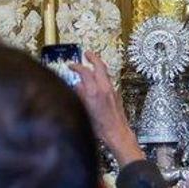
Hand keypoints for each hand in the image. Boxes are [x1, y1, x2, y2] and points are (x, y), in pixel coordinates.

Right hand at [70, 52, 143, 166]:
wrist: (117, 133)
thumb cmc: (100, 129)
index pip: (85, 72)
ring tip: (91, 64)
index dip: (76, 66)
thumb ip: (80, 96)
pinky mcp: (116, 95)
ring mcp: (112, 90)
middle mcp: (105, 88)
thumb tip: (77, 86)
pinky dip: (101, 77)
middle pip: (99, 66)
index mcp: (94, 92)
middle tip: (86, 53)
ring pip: (105, 73)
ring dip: (97, 67)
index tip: (71, 65)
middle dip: (92, 57)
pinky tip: (97, 81)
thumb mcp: (84, 112)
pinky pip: (108, 81)